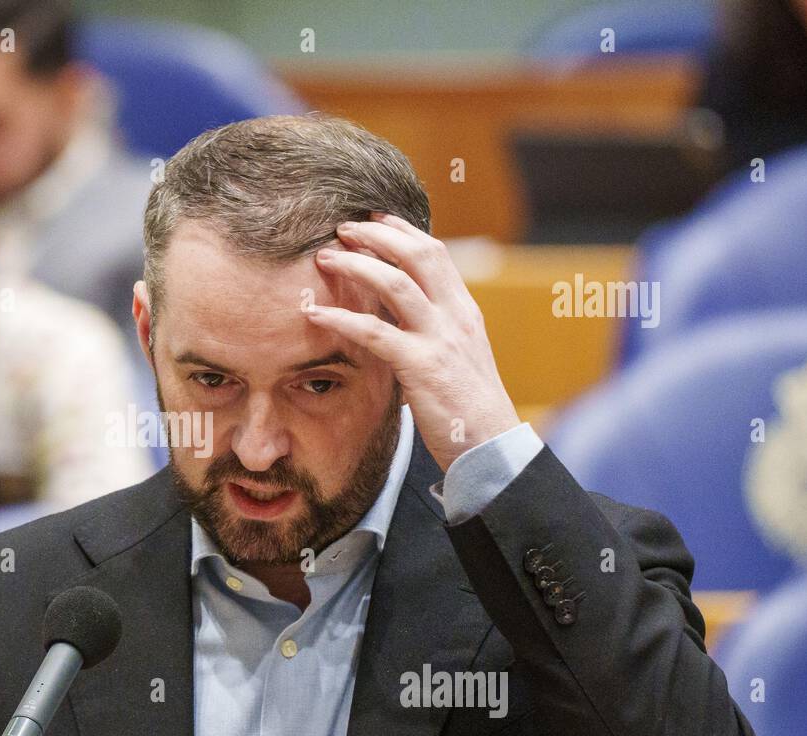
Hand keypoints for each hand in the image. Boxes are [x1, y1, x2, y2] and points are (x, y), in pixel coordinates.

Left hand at [306, 213, 519, 472]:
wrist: (492, 446)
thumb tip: (400, 318)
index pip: (435, 254)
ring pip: (395, 283)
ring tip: (324, 258)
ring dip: (355, 265)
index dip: (402, 231)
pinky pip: (374, 332)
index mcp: (464, 311)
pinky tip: (314, 315)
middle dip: (377, 235)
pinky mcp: (421, 367)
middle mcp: (455, 316)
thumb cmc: (468, 408)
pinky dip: (340, 318)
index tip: (374, 217)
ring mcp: (440, 339)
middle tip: (343, 228)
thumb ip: (434, 332)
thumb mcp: (458, 358)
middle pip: (417, 255)